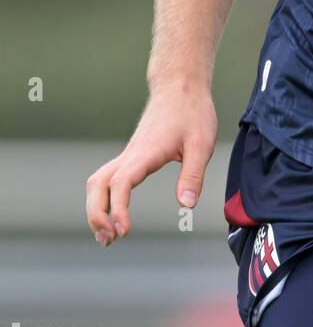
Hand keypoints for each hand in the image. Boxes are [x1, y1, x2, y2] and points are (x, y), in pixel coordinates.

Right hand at [85, 84, 216, 246]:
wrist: (180, 86)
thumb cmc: (192, 112)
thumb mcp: (201, 143)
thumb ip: (193, 174)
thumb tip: (186, 205)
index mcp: (146, 152)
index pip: (121, 183)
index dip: (118, 208)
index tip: (125, 230)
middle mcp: (131, 154)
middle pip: (97, 185)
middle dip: (96, 214)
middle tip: (110, 239)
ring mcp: (128, 154)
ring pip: (97, 182)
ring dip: (96, 209)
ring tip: (108, 236)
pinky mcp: (131, 155)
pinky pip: (108, 179)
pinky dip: (103, 199)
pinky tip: (114, 216)